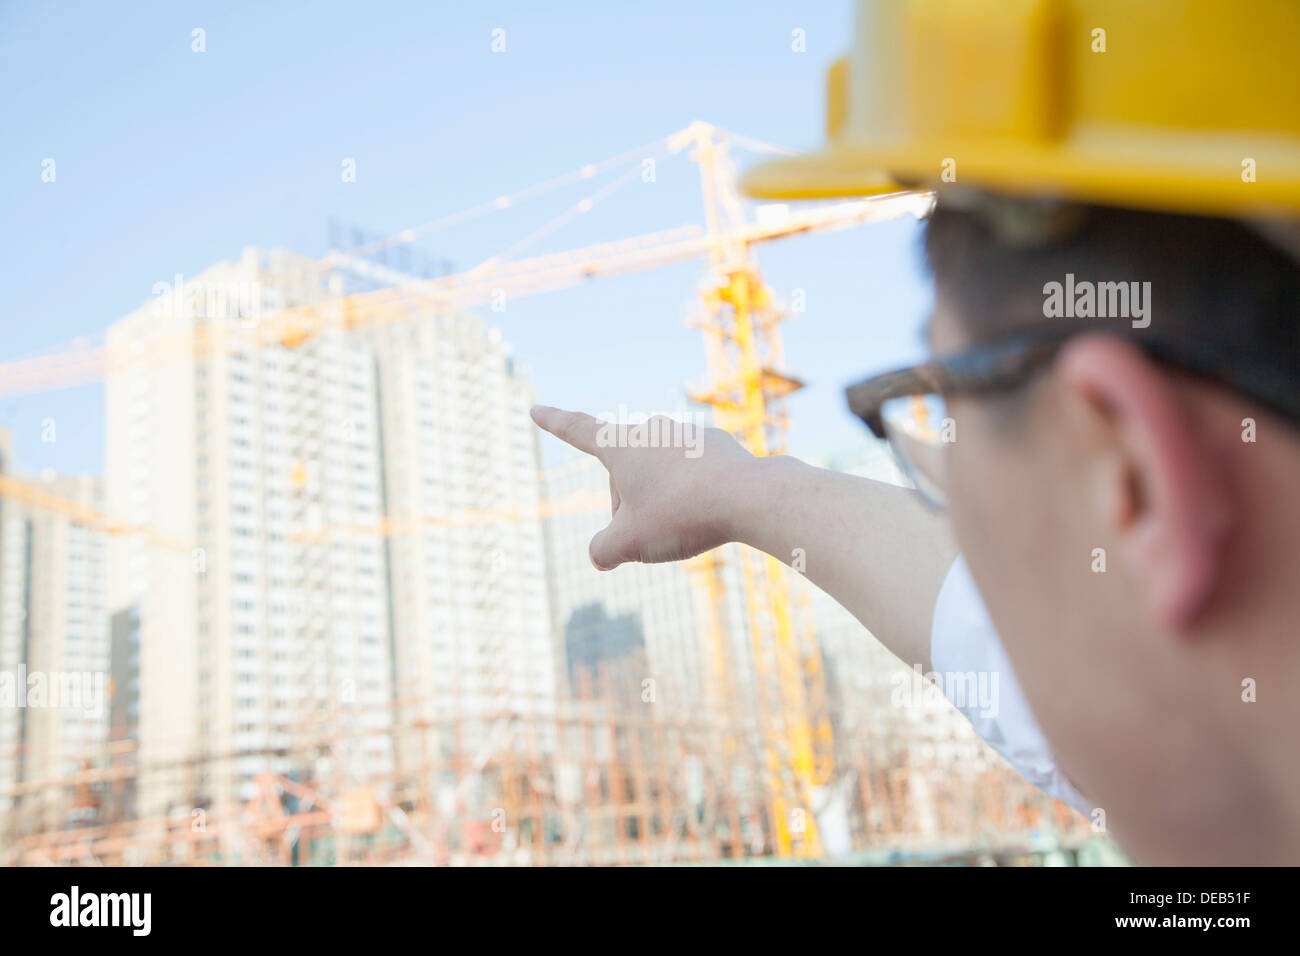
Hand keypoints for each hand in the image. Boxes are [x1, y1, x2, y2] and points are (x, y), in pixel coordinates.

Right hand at [531, 405, 757, 569]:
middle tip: (648, 537)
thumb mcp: (630, 543)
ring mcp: (685, 435)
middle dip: (626, 506)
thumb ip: (602, 551)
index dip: (554, 423)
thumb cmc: (683, 515)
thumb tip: (599, 556)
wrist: (751, 497)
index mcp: (621, 447)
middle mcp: (650, 431)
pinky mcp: (716, 445)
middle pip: (623, 475)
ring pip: (657, 477)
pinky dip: (691, 495)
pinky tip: (710, 510)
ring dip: (660, 501)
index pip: (577, 431)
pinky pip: (690, 476)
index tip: (536, 409)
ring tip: (684, 524)